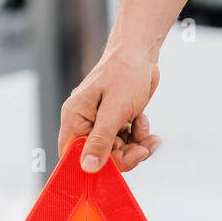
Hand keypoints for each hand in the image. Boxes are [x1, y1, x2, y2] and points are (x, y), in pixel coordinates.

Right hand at [58, 46, 161, 171]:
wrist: (140, 53)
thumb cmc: (124, 72)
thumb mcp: (114, 109)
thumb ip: (101, 140)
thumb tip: (87, 167)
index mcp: (74, 119)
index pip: (73, 156)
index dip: (94, 167)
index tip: (119, 166)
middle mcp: (84, 123)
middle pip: (99, 157)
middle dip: (124, 156)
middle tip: (143, 150)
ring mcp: (100, 124)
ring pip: (116, 152)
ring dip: (135, 147)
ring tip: (147, 133)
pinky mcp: (115, 122)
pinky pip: (125, 142)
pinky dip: (139, 137)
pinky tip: (145, 124)